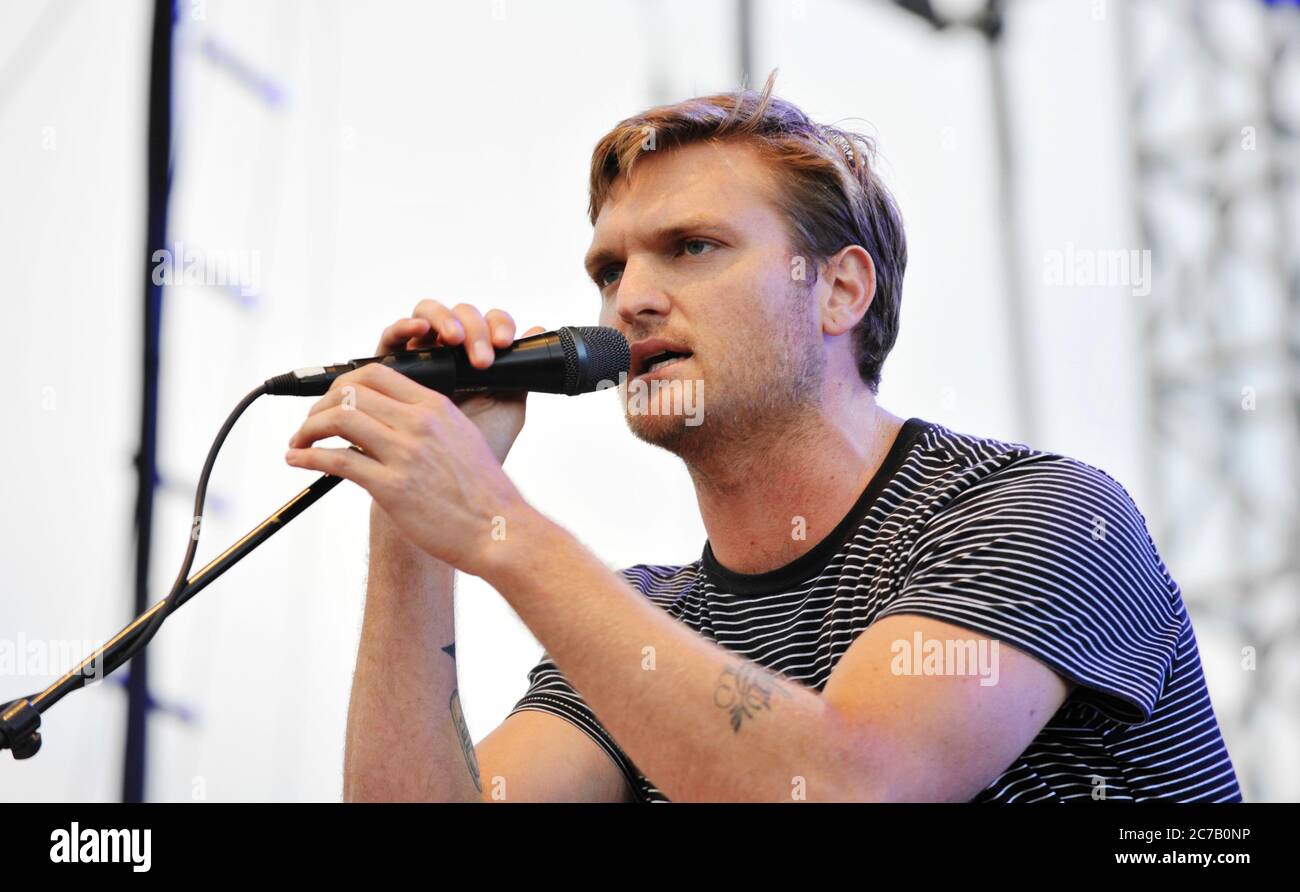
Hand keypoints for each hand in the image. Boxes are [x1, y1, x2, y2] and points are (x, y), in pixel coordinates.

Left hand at [284, 302, 542, 574]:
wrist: (498, 530)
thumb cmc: (482, 492)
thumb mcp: (462, 438)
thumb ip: (428, 423)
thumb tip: (388, 421)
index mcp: (436, 407)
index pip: (377, 373)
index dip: (345, 384)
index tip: (333, 401)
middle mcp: (419, 423)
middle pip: (351, 392)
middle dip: (320, 406)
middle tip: (311, 424)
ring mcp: (405, 454)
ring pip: (339, 419)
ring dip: (308, 429)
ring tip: (300, 442)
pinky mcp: (392, 487)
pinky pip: (338, 461)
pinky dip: (308, 457)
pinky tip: (297, 461)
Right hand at [373, 300, 544, 463]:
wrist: (445, 481)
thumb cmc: (478, 446)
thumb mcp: (507, 407)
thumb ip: (522, 371)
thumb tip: (538, 330)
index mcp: (478, 357)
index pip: (488, 325)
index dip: (497, 325)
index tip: (504, 343)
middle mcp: (449, 352)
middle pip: (459, 316)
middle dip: (474, 329)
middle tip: (481, 358)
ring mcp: (420, 356)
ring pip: (427, 316)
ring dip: (443, 320)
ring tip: (454, 338)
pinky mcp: (391, 366)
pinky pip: (392, 337)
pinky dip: (404, 326)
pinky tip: (418, 330)